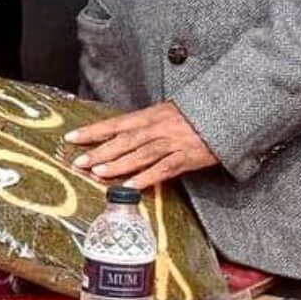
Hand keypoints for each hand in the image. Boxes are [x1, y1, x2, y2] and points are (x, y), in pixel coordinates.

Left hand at [65, 100, 216, 188]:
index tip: (71, 137)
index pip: (115, 123)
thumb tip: (119, 136)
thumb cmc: (196, 114)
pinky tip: (129, 186)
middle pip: (124, 140)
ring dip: (117, 164)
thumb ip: (145, 124)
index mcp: (151, 115)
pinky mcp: (186, 157)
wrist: (228, 113)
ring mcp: (172, 142)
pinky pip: (163, 169)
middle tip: (79, 161)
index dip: (93, 130)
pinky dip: (145, 178)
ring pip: (140, 154)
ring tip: (97, 173)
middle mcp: (158, 127)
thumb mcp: (167, 112)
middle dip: (100, 151)